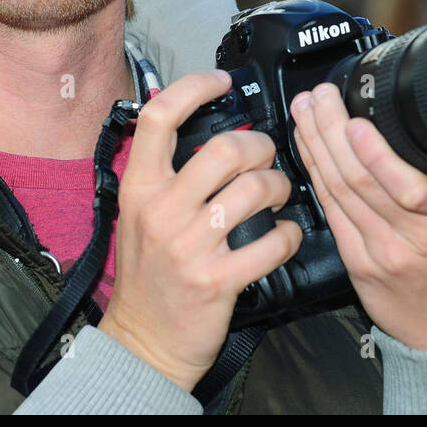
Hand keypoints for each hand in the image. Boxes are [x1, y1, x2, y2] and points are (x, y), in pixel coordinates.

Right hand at [99, 70, 303, 392]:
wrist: (142, 343)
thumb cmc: (146, 277)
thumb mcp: (136, 216)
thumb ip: (161, 175)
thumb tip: (196, 128)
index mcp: (139, 188)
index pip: (159, 117)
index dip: (195, 88)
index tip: (222, 83)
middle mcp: (161, 211)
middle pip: (225, 149)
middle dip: (260, 146)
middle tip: (266, 156)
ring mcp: (189, 246)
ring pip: (255, 190)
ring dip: (279, 186)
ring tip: (279, 194)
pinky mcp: (217, 280)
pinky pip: (272, 243)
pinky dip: (290, 235)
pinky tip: (287, 235)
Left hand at [289, 83, 426, 350]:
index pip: (411, 187)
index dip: (376, 153)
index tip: (356, 121)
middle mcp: (413, 236)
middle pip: (361, 179)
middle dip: (332, 130)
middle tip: (318, 96)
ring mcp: (379, 250)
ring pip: (338, 191)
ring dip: (316, 145)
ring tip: (304, 110)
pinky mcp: (354, 260)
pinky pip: (330, 209)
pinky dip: (314, 173)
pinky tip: (305, 147)